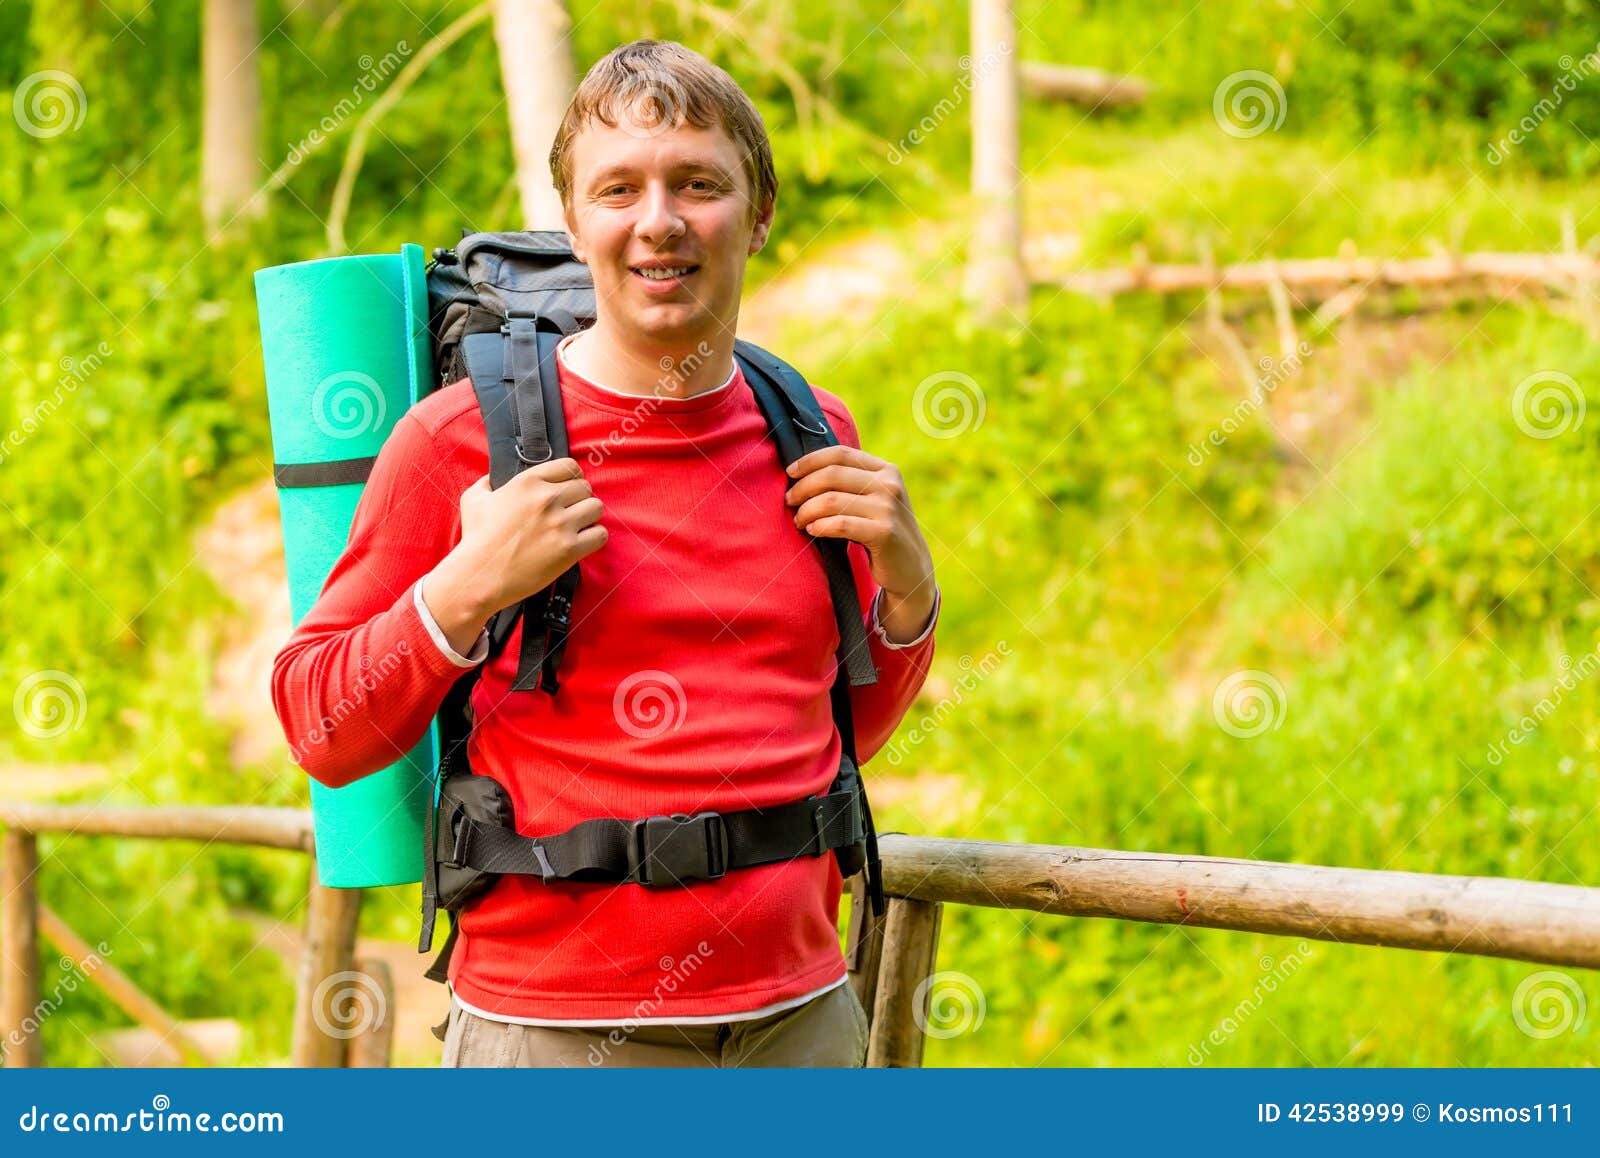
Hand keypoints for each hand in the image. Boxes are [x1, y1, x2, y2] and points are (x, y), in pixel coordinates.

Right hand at [425, 458, 605, 650]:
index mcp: (528, 482)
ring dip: (589, 517)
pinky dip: (594, 538)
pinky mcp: (569, 549)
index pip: (569, 466)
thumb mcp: (474, 500)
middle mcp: (547, 499)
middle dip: (579, 499)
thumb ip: (487, 483)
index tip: (566, 491)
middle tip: (569, 513)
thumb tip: (491, 480)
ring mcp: (560, 524)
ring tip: (577, 527)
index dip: (571, 478)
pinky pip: (600, 534)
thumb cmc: (476, 539)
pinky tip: (582, 542)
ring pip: (596, 507)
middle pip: (585, 488)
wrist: (480, 575)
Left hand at [785, 445, 935, 640]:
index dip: (810, 461)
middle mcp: (889, 484)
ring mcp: (888, 508)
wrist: (911, 567)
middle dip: (803, 488)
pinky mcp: (884, 532)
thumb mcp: (874, 499)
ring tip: (799, 520)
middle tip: (789, 502)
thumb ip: (851, 482)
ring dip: (807, 510)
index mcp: (886, 470)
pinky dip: (820, 527)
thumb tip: (803, 472)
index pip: (840, 454)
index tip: (790, 472)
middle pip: (832, 474)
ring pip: (831, 500)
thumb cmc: (880, 531)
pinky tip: (812, 531)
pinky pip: (840, 524)